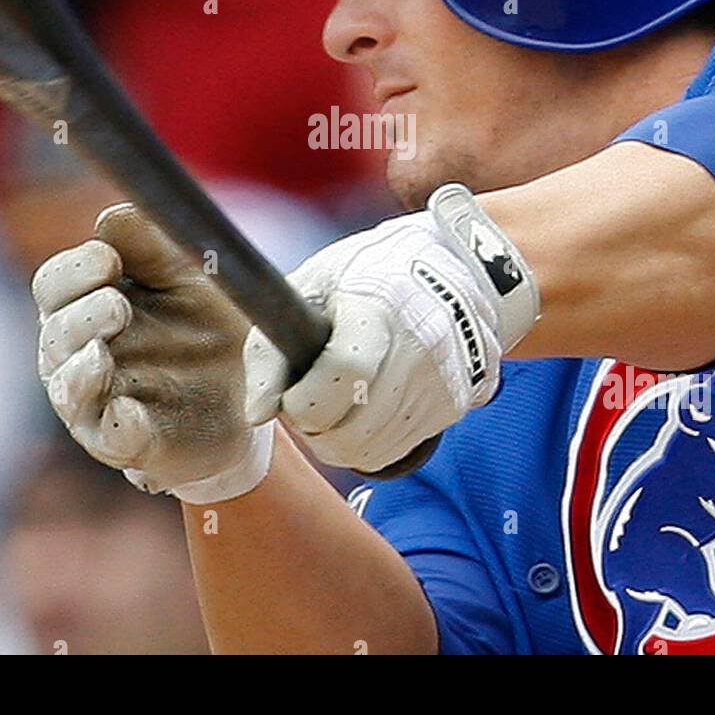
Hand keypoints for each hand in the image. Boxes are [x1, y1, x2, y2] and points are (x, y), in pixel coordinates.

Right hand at [31, 203, 272, 502]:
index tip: (109, 259)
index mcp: (86, 304)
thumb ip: (152, 244)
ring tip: (103, 354)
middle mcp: (77, 354)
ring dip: (83, 368)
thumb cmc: (206, 323)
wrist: (247, 391)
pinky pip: (107, 435)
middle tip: (117, 306)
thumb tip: (110, 219)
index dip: (74, 271)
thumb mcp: (188, 275)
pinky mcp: (124, 441)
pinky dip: (115, 422)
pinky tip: (130, 410)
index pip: (54, 284)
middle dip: (81, 316)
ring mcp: (95, 402)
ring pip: (67, 386)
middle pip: (54, 332)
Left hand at [245, 184, 538, 472]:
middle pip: (355, 428)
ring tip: (335, 404)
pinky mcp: (456, 402)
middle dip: (316, 429)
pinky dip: (370, 442)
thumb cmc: (364, 274)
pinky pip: (398, 450)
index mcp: (381, 304)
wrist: (447, 263)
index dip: (304, 399)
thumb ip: (270, 351)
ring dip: (341, 441)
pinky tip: (365, 408)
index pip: (344, 370)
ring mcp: (445, 377)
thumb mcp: (309, 287)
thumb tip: (257, 414)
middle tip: (307, 405)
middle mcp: (423, 343)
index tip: (292, 395)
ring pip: (373, 450)